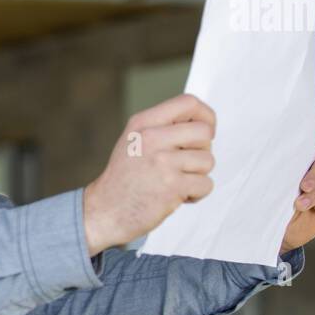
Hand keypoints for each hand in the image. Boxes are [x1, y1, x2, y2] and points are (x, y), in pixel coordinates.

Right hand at [83, 93, 215, 254]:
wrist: (106, 211)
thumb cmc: (123, 179)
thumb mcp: (134, 141)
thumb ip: (162, 128)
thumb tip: (202, 123)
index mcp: (143, 123)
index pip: (188, 103)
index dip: (205, 116)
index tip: (205, 131)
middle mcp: (151, 138)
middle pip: (204, 132)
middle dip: (203, 150)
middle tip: (188, 163)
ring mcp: (162, 162)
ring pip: (208, 160)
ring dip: (198, 175)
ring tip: (177, 181)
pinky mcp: (172, 186)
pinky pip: (206, 184)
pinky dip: (196, 193)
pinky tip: (178, 195)